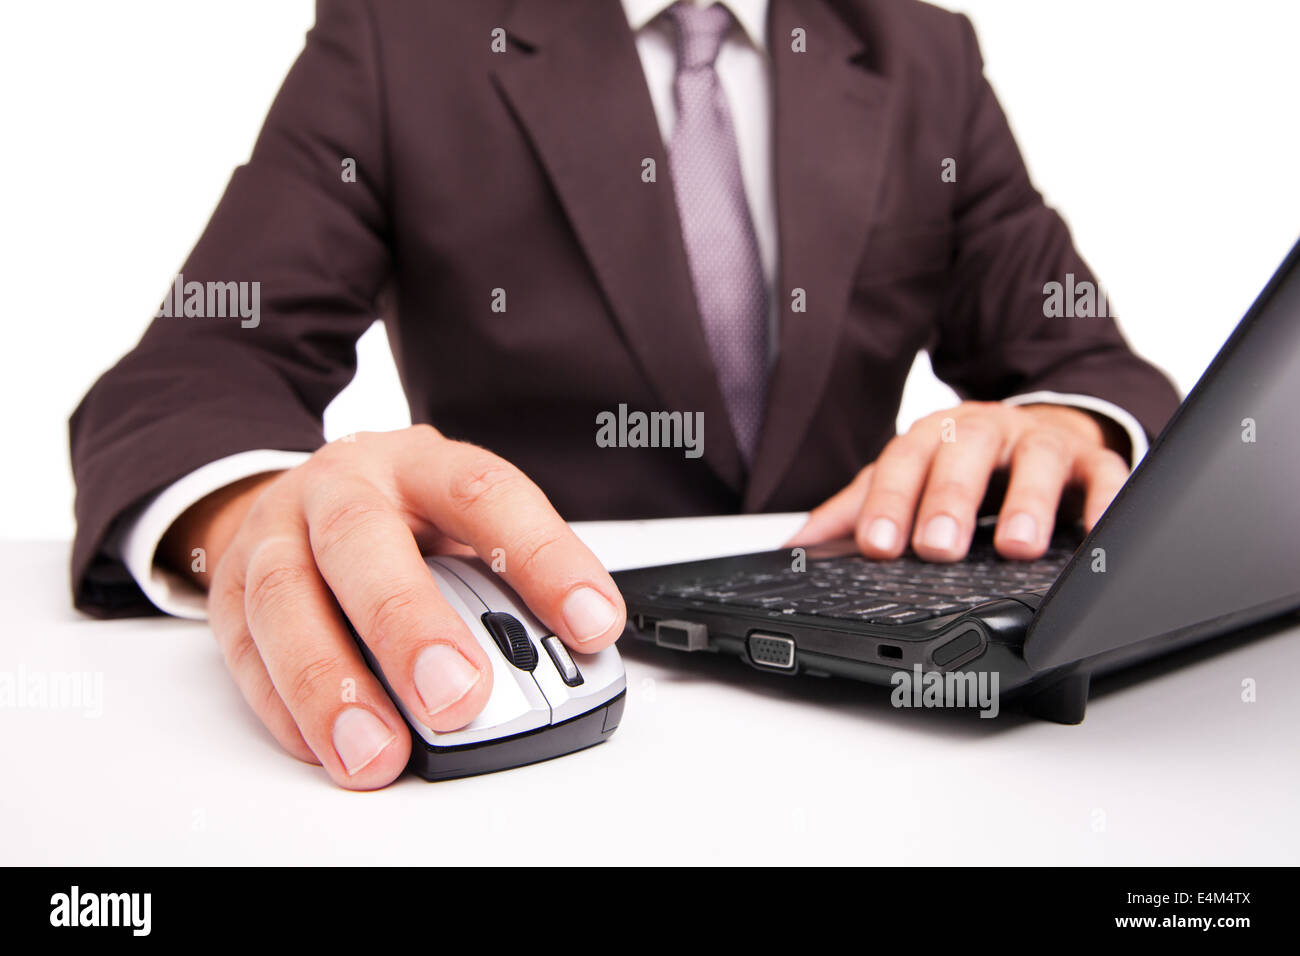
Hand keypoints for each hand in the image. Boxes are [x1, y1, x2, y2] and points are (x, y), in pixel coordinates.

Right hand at [159, 426, 624, 788]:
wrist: (304, 497)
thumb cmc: (405, 519)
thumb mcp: (463, 524)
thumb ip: (509, 581)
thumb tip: (575, 650)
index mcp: (420, 462)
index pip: (486, 492)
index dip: (543, 557)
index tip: (592, 622)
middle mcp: (342, 486)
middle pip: (362, 540)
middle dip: (408, 624)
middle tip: (458, 697)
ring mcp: (275, 533)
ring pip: (285, 600)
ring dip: (331, 685)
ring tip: (379, 752)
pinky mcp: (229, 590)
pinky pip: (245, 652)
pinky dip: (284, 707)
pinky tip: (326, 746)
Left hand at [788, 402, 1130, 560]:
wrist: (1043, 429)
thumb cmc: (968, 464)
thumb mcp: (910, 479)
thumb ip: (858, 509)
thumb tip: (798, 545)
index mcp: (935, 437)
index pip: (904, 463)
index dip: (888, 504)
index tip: (876, 547)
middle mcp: (987, 432)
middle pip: (965, 456)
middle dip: (949, 501)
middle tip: (937, 547)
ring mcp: (1042, 443)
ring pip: (1037, 461)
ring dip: (1027, 502)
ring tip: (1017, 546)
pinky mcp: (1094, 460)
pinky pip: (1106, 474)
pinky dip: (1107, 501)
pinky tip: (1099, 530)